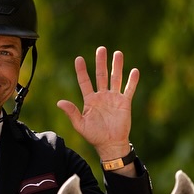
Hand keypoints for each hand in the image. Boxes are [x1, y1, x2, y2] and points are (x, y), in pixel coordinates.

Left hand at [56, 46, 138, 162]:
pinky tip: (134, 71)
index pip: (85, 82)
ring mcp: (114, 98)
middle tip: (101, 49)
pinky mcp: (124, 103)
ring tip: (118, 53)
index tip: (79, 59)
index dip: (82, 71)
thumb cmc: (94, 136)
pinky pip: (129, 89)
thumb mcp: (80, 125)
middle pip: (101, 75)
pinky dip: (132, 81)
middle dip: (101, 62)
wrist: (110, 144)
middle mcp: (102, 96)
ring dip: (117, 66)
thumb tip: (59, 102)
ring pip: (115, 78)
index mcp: (90, 100)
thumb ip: (72, 112)